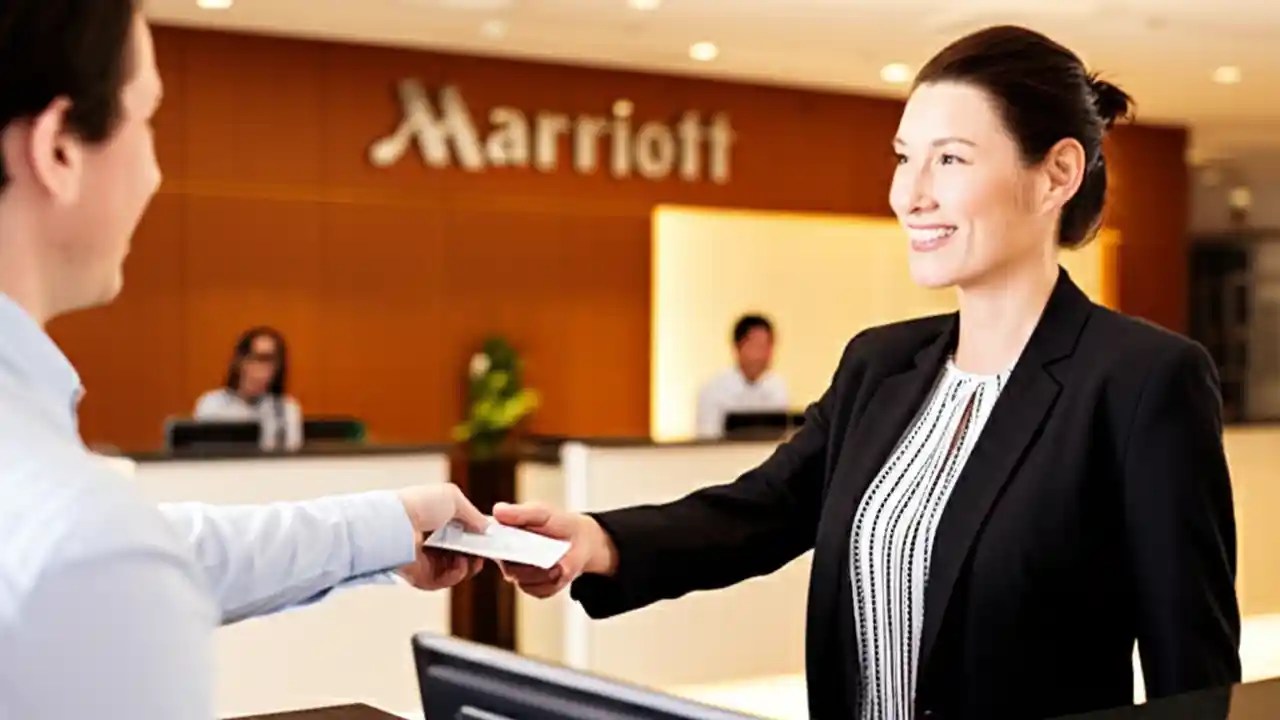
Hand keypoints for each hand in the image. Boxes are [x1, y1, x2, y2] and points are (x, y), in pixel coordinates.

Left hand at [396, 483, 487, 590]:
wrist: (396, 523)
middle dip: (477, 555)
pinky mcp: (420, 576)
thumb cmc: (420, 505)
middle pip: (463, 554)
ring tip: (470, 558)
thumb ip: (473, 514)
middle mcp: (432, 541)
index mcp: (438, 521)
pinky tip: (459, 564)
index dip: (477, 538)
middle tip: (483, 553)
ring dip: (468, 566)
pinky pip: (444, 581)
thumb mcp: (453, 498)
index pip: (463, 534)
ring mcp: (426, 560)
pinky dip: (456, 575)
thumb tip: (486, 528)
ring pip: (457, 570)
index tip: (488, 539)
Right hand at [492, 502, 616, 598]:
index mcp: (503, 538)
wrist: (579, 539)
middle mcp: (508, 559)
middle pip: (507, 566)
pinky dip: (550, 583)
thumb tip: (497, 511)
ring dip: (540, 574)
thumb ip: (519, 513)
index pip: (488, 545)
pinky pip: (538, 591)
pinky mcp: (536, 588)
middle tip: (537, 554)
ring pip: (523, 580)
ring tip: (556, 565)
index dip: (493, 546)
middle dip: (522, 563)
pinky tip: (559, 572)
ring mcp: (521, 575)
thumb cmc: (555, 522)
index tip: (508, 543)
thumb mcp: (539, 512)